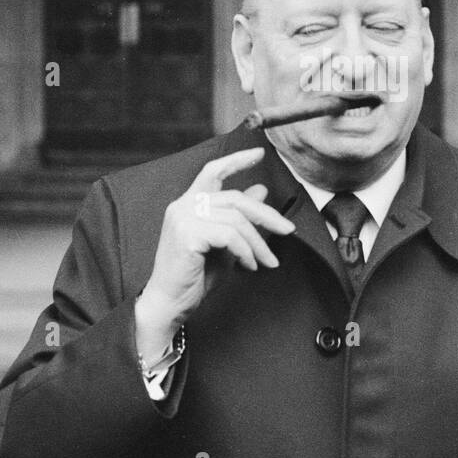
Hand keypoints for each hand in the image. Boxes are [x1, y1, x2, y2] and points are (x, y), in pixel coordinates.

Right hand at [136, 147, 295, 340]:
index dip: (237, 160)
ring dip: (258, 242)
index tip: (260, 153)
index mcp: (188, 203)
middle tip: (288, 230)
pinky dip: (246, 251)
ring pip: (236, 219)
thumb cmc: (194, 275)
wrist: (169, 303)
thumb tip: (261, 189)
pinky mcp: (188, 235)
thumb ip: (239, 217)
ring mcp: (183, 218)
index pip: (213, 170)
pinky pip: (229, 236)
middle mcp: (183, 205)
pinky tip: (249, 265)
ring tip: (266, 261)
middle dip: (266, 214)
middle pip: (235, 197)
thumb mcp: (224, 243)